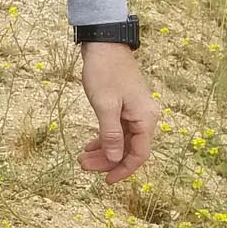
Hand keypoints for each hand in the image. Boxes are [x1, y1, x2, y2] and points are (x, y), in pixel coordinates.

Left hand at [79, 42, 154, 182]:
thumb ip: (110, 134)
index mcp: (145, 118)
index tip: (106, 182)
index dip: (123, 170)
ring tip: (81, 158)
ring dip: (103, 151)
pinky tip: (89, 145)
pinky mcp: (125, 106)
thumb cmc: (104, 72)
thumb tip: (113, 158)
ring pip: (121, 140)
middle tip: (83, 166)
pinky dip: (104, 138)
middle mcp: (145, 117)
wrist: (104, 45)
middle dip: (107, 161)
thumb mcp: (105, 105)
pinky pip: (117, 129)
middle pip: (129, 149)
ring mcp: (135, 111)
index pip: (139, 154)